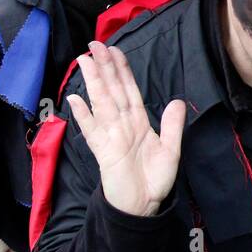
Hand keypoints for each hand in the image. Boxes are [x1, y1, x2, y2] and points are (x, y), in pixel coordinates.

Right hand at [66, 41, 185, 217]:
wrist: (143, 206)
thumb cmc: (154, 179)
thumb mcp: (171, 150)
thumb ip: (172, 125)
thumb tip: (177, 101)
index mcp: (138, 122)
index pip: (129, 90)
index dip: (122, 70)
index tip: (114, 50)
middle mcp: (122, 125)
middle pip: (112, 90)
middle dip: (104, 68)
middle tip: (95, 44)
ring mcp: (111, 137)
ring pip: (101, 103)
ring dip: (93, 82)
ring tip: (84, 61)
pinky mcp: (104, 152)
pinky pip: (92, 131)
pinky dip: (83, 116)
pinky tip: (75, 100)